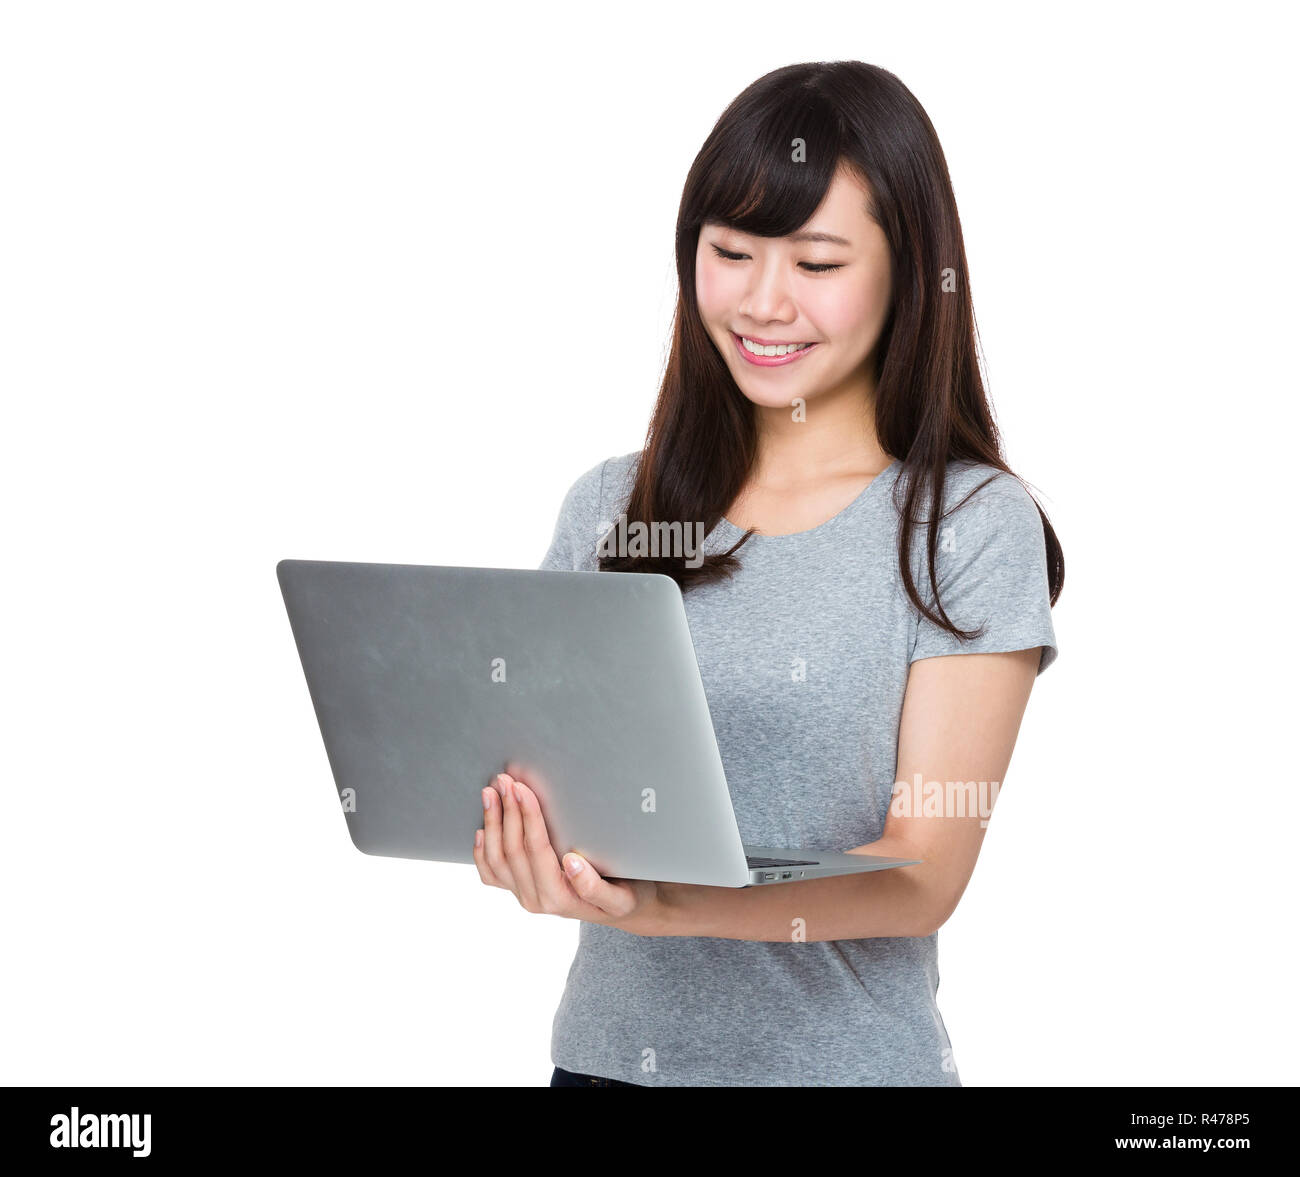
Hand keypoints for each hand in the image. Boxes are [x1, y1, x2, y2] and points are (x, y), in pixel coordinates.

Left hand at [472, 771, 662, 934]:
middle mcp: (537, 900)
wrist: (621, 914)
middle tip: (506, 780)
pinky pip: (492, 874)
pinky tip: (482, 828)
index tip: (522, 789)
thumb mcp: (621, 897)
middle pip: (513, 850)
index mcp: (559, 897)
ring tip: (491, 793)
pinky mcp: (519, 892)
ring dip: (492, 823)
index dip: (527, 816)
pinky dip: (482, 851)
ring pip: (497, 858)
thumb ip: (595, 885)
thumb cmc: (625, 895)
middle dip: (508, 811)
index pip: (536, 849)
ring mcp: (524, 896)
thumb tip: (571, 862)